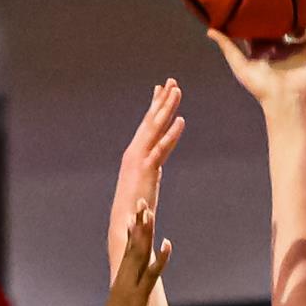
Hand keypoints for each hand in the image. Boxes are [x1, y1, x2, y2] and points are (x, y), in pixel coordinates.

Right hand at [92, 202, 173, 305]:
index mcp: (118, 288)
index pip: (125, 256)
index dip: (130, 236)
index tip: (133, 218)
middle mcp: (121, 284)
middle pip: (131, 249)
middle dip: (138, 225)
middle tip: (141, 203)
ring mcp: (129, 291)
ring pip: (138, 256)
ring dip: (145, 234)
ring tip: (150, 213)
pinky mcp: (138, 301)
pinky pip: (151, 275)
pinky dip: (160, 259)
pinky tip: (167, 244)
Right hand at [114, 80, 185, 219]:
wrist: (124, 225)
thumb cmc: (133, 208)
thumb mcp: (143, 183)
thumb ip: (149, 171)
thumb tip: (153, 166)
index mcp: (135, 154)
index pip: (147, 125)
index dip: (155, 106)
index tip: (162, 89)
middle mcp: (135, 152)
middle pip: (151, 121)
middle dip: (162, 100)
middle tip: (172, 80)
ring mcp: (139, 160)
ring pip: (155, 128)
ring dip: (167, 108)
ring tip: (177, 90)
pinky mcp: (147, 171)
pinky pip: (161, 148)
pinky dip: (171, 134)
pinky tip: (181, 120)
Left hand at [208, 0, 305, 106]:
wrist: (284, 99)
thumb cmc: (260, 86)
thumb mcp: (239, 63)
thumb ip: (227, 45)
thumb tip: (209, 29)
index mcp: (265, 45)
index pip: (260, 21)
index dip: (258, 6)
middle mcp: (282, 42)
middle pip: (285, 15)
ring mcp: (299, 43)